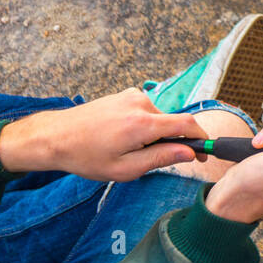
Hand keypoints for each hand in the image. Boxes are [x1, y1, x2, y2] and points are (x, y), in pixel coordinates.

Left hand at [0, 88, 199, 181]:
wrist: (57, 136)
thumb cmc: (87, 156)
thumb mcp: (126, 168)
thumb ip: (161, 158)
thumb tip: (189, 152)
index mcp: (143, 122)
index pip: (187, 124)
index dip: (201, 138)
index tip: (204, 153)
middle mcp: (140, 103)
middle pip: (172, 123)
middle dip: (169, 142)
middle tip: (146, 161)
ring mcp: (132, 96)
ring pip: (158, 119)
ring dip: (152, 135)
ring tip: (125, 149)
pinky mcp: (124, 95)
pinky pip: (145, 112)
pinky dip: (142, 126)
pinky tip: (120, 137)